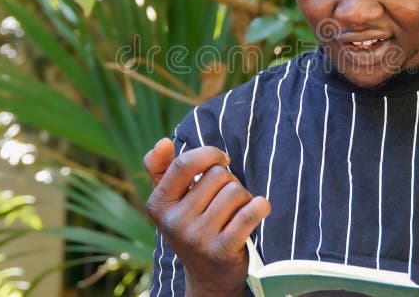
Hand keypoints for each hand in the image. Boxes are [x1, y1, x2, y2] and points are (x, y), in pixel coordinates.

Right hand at [144, 138, 270, 296]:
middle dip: (229, 180)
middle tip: (225, 198)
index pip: (184, 164)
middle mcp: (174, 222)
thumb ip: (161, 169)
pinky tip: (260, 208)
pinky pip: (249, 214)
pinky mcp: (222, 250)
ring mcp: (197, 238)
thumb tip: (162, 142)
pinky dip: (259, 207)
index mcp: (158, 204)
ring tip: (236, 211)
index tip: (222, 159)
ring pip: (235, 192)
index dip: (209, 154)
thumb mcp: (171, 200)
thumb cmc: (192, 225)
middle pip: (217, 176)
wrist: (209, 276)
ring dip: (243, 196)